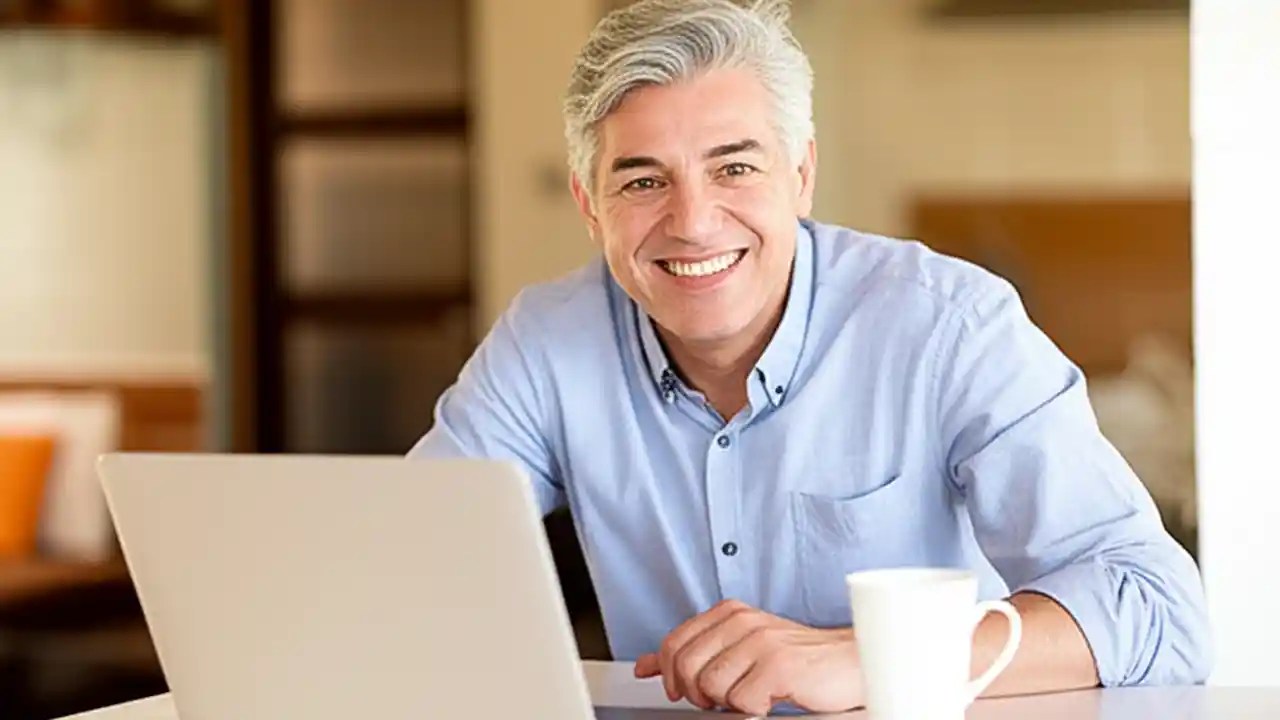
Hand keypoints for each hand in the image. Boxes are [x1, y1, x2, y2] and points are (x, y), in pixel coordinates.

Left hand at [633, 599, 862, 715]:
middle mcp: (743, 622)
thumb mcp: (740, 646)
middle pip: (686, 666)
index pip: (674, 643)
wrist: (850, 662)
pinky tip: (771, 698)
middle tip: (720, 698)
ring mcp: (761, 642)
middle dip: (696, 692)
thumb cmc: (799, 659)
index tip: (679, 689)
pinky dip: (754, 709)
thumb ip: (695, 652)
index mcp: (730, 613)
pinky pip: (742, 702)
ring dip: (729, 702)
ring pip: (711, 686)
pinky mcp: (779, 666)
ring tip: (751, 695)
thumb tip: (647, 664)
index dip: (670, 674)